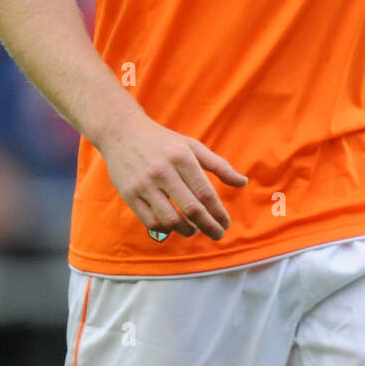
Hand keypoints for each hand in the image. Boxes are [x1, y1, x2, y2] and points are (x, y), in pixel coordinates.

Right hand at [100, 112, 247, 240]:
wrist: (122, 131)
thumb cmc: (163, 141)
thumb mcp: (192, 146)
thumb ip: (218, 165)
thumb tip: (243, 183)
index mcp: (182, 157)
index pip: (205, 193)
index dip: (218, 212)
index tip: (226, 223)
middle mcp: (163, 171)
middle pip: (190, 209)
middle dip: (208, 226)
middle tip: (218, 234)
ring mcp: (144, 184)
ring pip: (170, 219)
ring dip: (187, 230)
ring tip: (195, 231)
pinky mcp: (128, 194)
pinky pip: (150, 221)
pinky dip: (165, 229)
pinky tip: (174, 227)